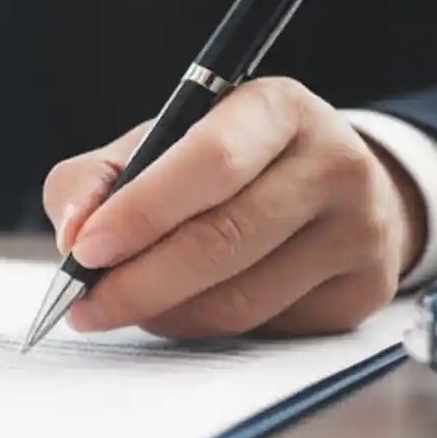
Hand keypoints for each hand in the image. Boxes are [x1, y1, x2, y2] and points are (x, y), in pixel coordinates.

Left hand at [42, 77, 426, 338]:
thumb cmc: (226, 166)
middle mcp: (333, 161)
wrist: (329, 190)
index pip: (211, 162)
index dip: (142, 211)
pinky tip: (184, 310)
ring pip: (242, 298)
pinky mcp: (363, 290)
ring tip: (127, 305)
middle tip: (84, 305)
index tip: (85, 250)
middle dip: (139, 281)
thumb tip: (73, 234)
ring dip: (166, 313)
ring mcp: (360, 229)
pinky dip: (206, 329)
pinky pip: (265, 329)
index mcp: (278, 107)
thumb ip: (98, 179)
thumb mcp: (160, 146)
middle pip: (225, 238)